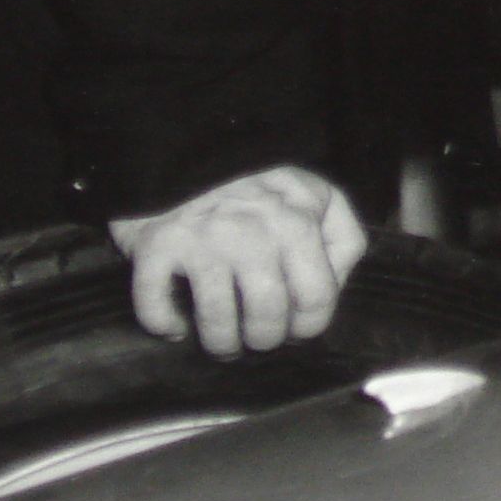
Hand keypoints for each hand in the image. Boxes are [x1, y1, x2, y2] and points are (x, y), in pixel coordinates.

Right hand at [111, 166, 366, 356]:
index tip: (295, 329)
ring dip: (222, 345)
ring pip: (218, 322)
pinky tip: (176, 326)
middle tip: (258, 337)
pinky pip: (157, 308)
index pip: (316, 296)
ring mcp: (204, 238)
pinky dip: (165, 325)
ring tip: (223, 343)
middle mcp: (253, 229)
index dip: (308, 326)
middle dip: (265, 339)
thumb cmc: (259, 189)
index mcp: (298, 218)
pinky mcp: (158, 245)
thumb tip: (337, 287)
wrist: (184, 155)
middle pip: (268, 315)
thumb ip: (343, 238)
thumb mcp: (317, 197)